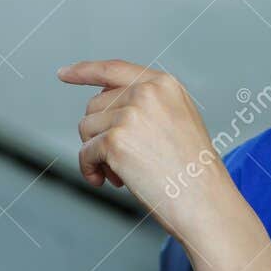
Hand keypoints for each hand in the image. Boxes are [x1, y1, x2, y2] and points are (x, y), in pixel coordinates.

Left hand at [56, 59, 235, 239]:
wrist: (205, 201)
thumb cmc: (194, 170)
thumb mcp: (178, 120)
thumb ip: (146, 104)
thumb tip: (103, 105)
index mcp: (163, 83)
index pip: (113, 69)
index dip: (85, 71)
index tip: (65, 73)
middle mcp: (146, 92)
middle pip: (95, 105)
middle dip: (100, 133)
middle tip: (120, 161)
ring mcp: (130, 114)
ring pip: (87, 128)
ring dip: (96, 154)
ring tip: (120, 173)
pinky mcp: (116, 140)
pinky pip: (85, 152)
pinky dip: (90, 169)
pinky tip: (105, 181)